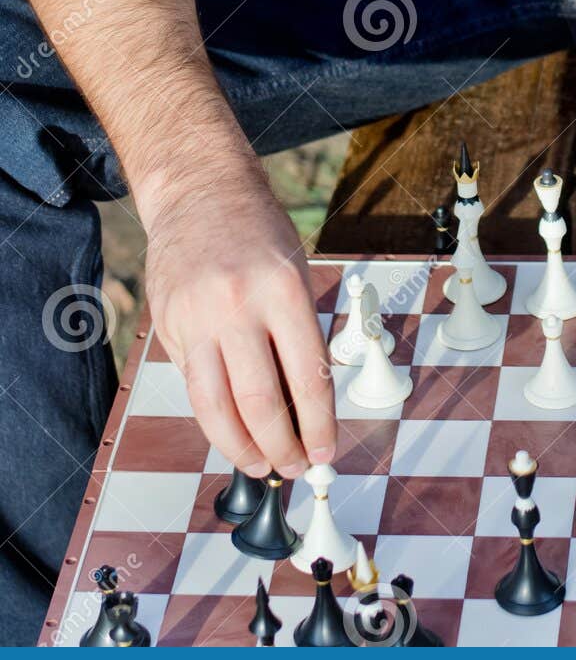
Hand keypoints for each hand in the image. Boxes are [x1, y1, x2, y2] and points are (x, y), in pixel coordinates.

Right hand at [142, 163, 335, 479]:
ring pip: (215, 407)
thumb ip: (298, 336)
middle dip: (281, 446)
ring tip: (261, 465)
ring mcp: (196, 318)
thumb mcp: (296, 274)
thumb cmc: (260, 235)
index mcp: (283, 290)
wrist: (200, 191)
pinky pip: (193, 385)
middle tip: (294, 467)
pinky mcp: (167, 326)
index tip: (324, 453)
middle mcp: (237, 306)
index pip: (307, 378)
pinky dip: (214, 416)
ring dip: (241, 447)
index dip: (317, 426)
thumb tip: (306, 410)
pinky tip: (231, 431)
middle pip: (260, 402)